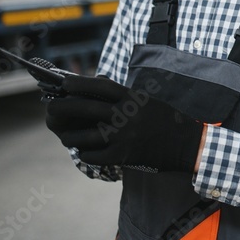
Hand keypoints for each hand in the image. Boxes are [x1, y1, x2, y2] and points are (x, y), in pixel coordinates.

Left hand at [45, 75, 202, 171]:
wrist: (188, 143)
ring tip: (65, 135)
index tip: (64, 84)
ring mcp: (123, 137)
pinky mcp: (124, 155)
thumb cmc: (166, 119)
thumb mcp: (146, 100)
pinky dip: (85, 153)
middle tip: (51, 108)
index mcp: (132, 98)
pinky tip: (85, 150)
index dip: (80, 84)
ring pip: (84, 136)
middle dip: (63, 108)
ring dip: (70, 136)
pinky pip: (93, 155)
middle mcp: (126, 115)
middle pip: (85, 109)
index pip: (100, 87)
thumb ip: (122, 95)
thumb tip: (94, 84)